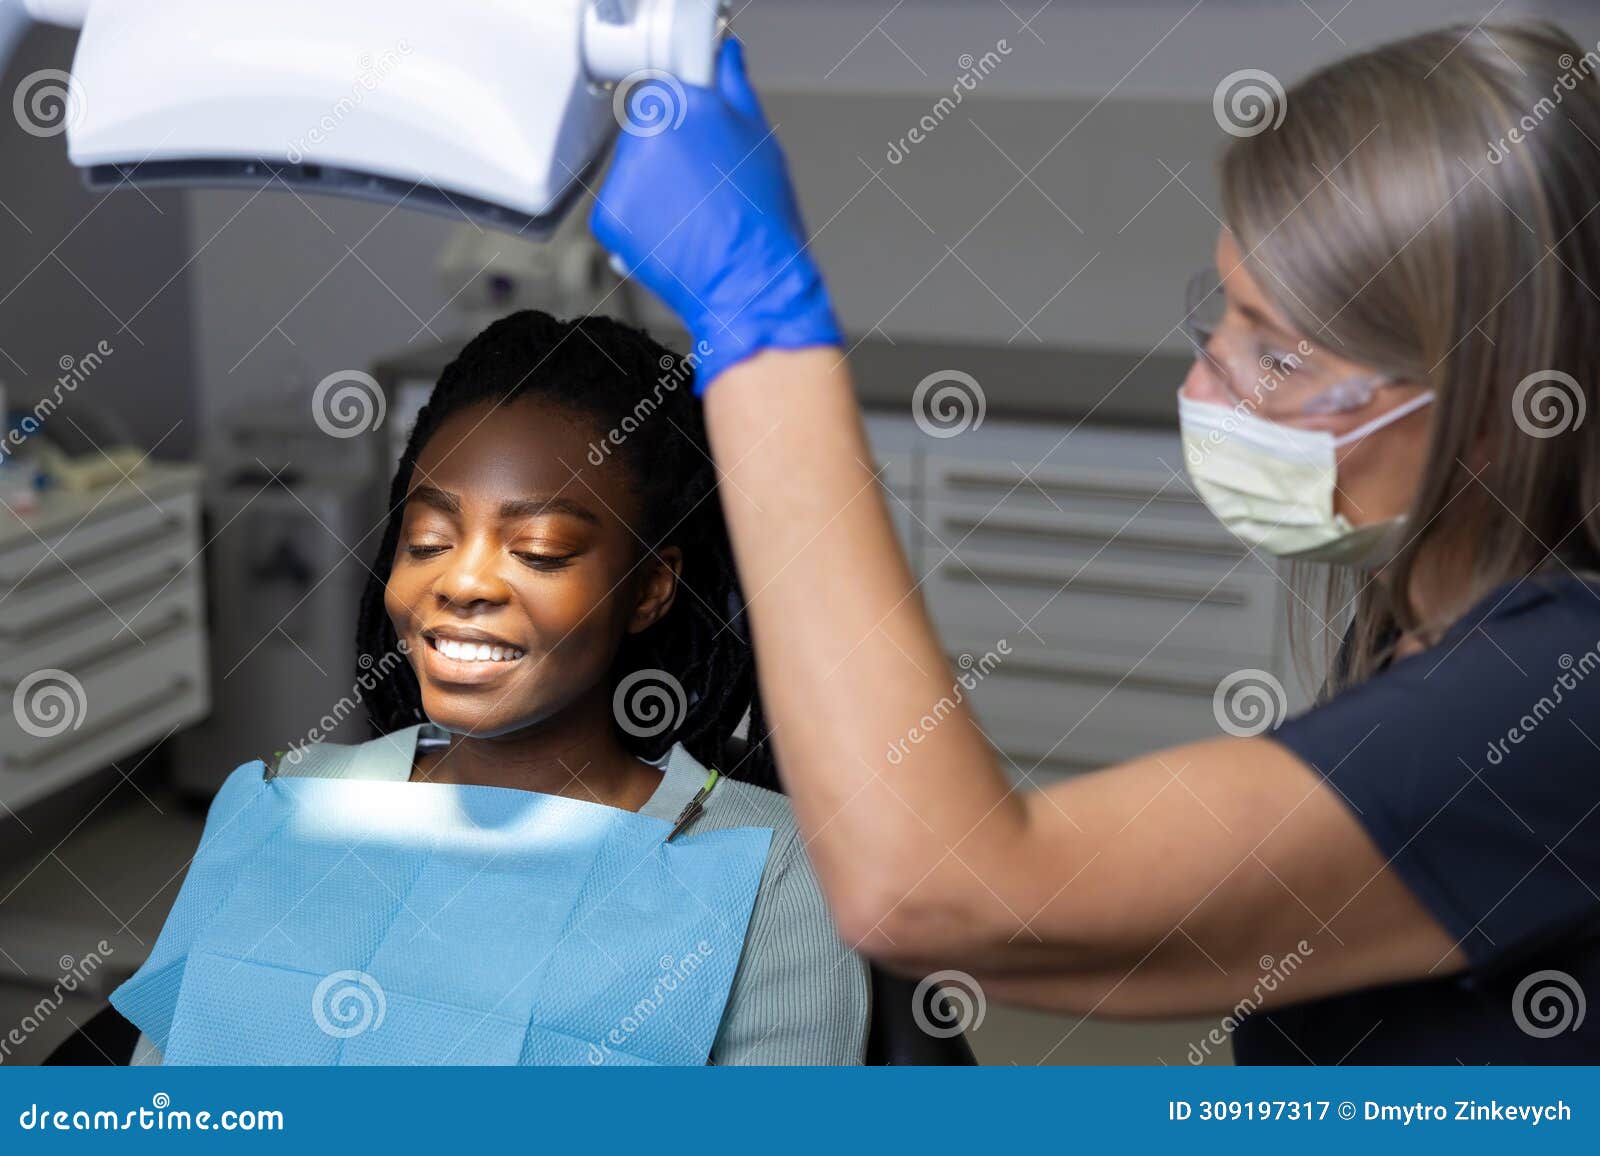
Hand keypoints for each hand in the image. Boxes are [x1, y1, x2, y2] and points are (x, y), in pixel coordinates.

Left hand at [590, 38, 843, 392]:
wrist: (747, 284)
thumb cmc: (761, 222)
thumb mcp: (760, 141)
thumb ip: (734, 90)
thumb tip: (724, 58)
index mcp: (684, 103)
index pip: (669, 95)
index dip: (687, 123)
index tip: (701, 141)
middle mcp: (645, 133)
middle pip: (647, 135)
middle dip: (670, 158)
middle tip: (706, 189)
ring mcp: (622, 177)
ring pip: (633, 176)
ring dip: (655, 193)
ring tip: (694, 218)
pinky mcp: (607, 218)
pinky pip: (621, 213)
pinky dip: (641, 226)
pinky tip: (675, 237)